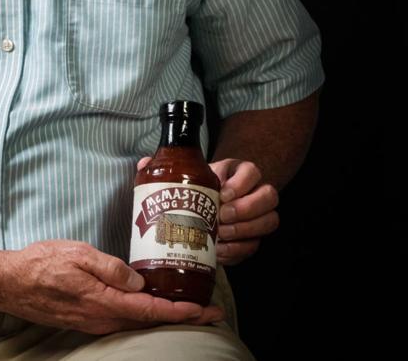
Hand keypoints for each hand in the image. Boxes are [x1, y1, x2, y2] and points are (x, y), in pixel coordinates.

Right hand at [0, 240, 223, 334]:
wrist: (8, 283)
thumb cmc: (39, 263)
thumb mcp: (76, 253)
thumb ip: (110, 267)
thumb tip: (140, 281)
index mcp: (103, 301)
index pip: (152, 310)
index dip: (182, 312)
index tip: (207, 310)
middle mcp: (102, 319)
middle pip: (150, 322)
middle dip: (183, 318)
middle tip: (211, 312)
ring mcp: (93, 323)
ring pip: (137, 324)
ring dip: (164, 317)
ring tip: (187, 307)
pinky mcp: (86, 321)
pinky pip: (122, 321)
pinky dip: (143, 316)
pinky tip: (148, 305)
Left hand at [135, 156, 277, 265]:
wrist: (204, 210)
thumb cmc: (195, 188)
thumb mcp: (186, 175)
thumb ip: (167, 169)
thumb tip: (144, 163)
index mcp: (239, 173)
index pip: (252, 171)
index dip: (241, 183)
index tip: (222, 193)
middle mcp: (254, 193)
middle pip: (269, 197)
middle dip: (246, 209)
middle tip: (222, 216)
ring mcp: (257, 217)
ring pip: (269, 221)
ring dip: (245, 231)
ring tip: (221, 235)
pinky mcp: (252, 239)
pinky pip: (254, 246)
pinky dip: (237, 250)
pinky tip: (219, 251)